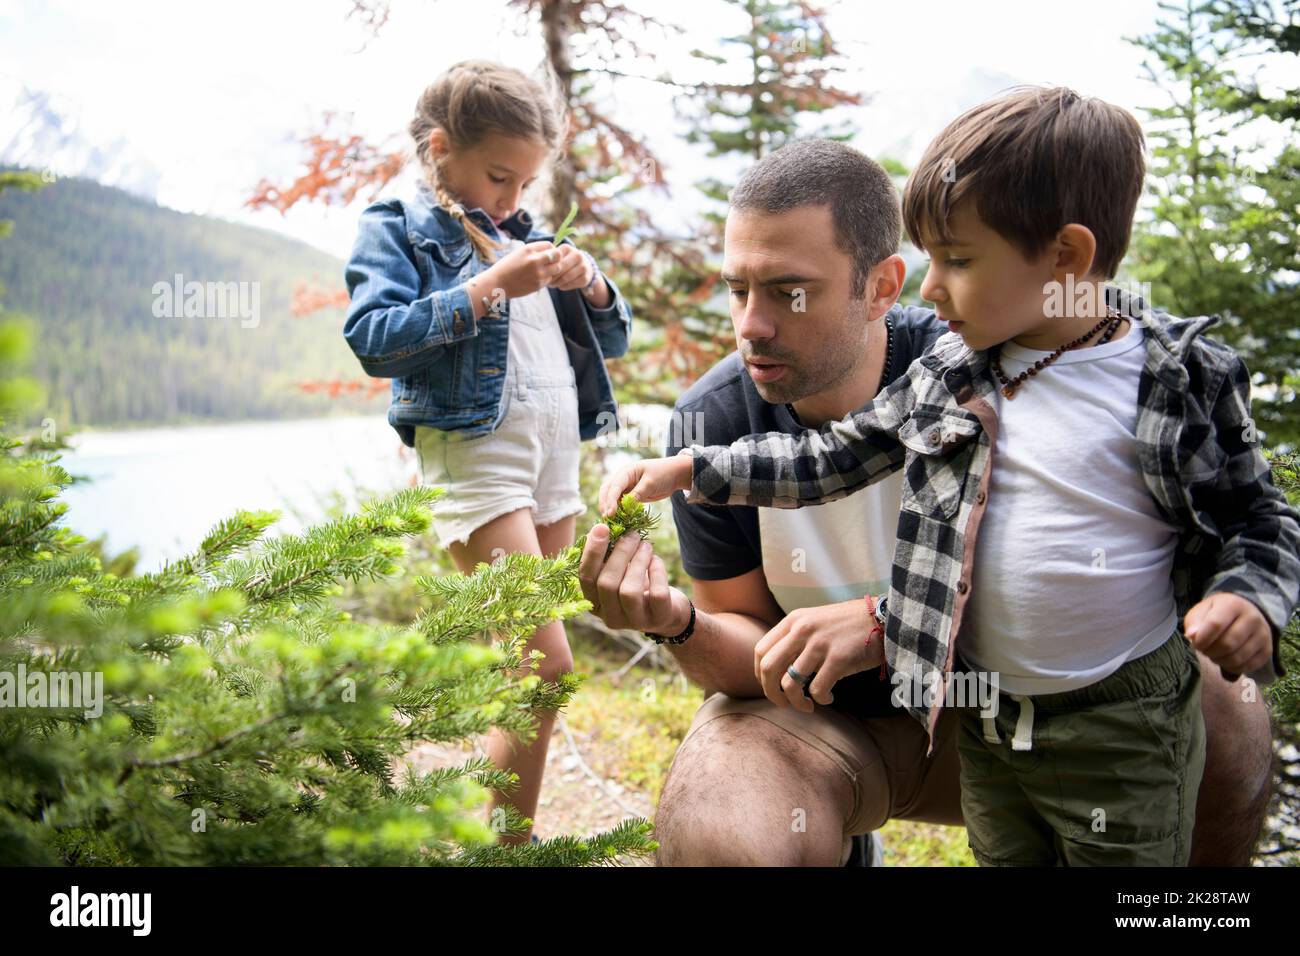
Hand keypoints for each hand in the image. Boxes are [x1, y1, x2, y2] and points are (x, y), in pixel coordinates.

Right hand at [481, 240, 566, 299]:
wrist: (497, 284)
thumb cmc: (507, 267)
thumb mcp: (520, 253)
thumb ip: (535, 251)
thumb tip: (553, 250)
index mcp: (528, 249)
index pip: (550, 245)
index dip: (551, 249)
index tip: (547, 253)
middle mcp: (534, 260)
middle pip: (558, 256)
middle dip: (556, 258)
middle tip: (550, 262)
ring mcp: (538, 274)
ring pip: (557, 269)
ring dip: (553, 268)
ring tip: (544, 269)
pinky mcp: (538, 285)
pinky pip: (549, 279)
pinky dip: (546, 278)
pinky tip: (536, 277)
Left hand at [547, 244, 592, 291]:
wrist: (583, 266)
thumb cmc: (564, 261)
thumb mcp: (558, 256)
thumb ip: (550, 258)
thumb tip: (539, 266)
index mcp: (568, 248)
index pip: (555, 259)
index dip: (548, 267)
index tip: (544, 272)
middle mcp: (578, 255)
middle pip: (560, 268)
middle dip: (552, 276)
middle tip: (547, 281)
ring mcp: (584, 266)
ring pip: (566, 277)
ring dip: (557, 283)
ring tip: (552, 284)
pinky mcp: (586, 278)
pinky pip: (572, 284)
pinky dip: (564, 286)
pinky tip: (560, 285)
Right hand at [577, 524, 688, 632]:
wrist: (668, 609)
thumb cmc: (636, 582)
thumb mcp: (620, 569)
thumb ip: (609, 552)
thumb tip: (605, 521)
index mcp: (594, 602)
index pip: (585, 577)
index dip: (592, 551)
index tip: (602, 527)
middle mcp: (610, 617)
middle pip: (606, 584)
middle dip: (620, 553)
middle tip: (632, 534)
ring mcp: (634, 621)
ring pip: (629, 591)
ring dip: (638, 561)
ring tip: (645, 545)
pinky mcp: (658, 619)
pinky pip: (656, 594)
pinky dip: (657, 571)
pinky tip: (656, 561)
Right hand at [598, 453, 693, 516]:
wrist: (674, 474)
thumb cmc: (663, 473)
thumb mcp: (650, 483)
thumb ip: (637, 494)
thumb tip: (624, 507)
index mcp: (626, 471)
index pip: (614, 486)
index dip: (610, 500)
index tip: (610, 513)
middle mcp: (622, 478)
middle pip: (607, 491)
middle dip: (605, 504)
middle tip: (607, 519)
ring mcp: (625, 487)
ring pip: (612, 498)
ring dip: (610, 509)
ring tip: (611, 522)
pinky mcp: (630, 495)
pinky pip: (621, 503)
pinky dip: (619, 511)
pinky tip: (620, 520)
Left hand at [754, 600, 883, 712]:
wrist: (883, 618)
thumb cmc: (848, 626)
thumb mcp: (814, 621)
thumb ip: (794, 639)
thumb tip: (776, 670)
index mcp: (793, 620)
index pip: (761, 651)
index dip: (760, 675)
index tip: (771, 687)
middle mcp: (802, 630)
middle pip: (769, 668)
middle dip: (772, 693)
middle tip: (783, 703)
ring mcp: (820, 644)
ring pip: (790, 684)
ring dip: (796, 702)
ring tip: (807, 706)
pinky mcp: (839, 658)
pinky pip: (817, 690)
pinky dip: (820, 700)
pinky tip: (829, 698)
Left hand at [1184, 592, 1272, 675]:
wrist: (1244, 614)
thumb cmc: (1216, 614)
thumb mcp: (1201, 611)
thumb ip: (1194, 623)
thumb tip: (1192, 636)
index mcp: (1233, 604)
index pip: (1215, 624)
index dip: (1202, 638)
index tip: (1195, 643)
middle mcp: (1253, 618)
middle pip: (1227, 644)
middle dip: (1210, 651)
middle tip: (1204, 649)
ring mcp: (1263, 635)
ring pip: (1237, 658)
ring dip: (1219, 660)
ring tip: (1213, 653)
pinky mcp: (1267, 651)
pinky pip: (1246, 667)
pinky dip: (1231, 668)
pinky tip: (1225, 659)